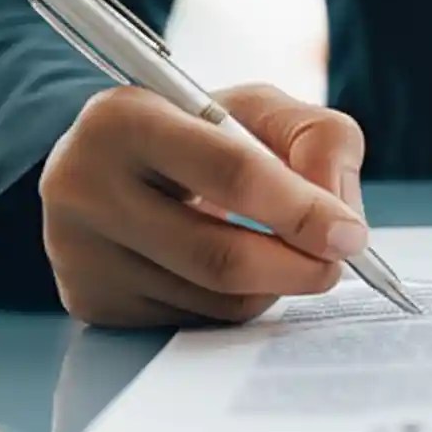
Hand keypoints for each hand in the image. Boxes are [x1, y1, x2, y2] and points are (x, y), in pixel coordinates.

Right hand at [40, 83, 368, 326]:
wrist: (117, 165)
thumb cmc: (200, 132)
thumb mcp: (261, 110)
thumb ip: (320, 140)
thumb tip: (342, 215)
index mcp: (127, 118)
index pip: (234, 174)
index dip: (303, 211)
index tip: (351, 235)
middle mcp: (85, 185)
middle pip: (220, 255)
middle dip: (298, 266)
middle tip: (335, 263)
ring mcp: (80, 251)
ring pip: (213, 298)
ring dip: (271, 286)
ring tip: (279, 253)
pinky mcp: (90, 299)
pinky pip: (193, 320)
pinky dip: (235, 303)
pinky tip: (231, 271)